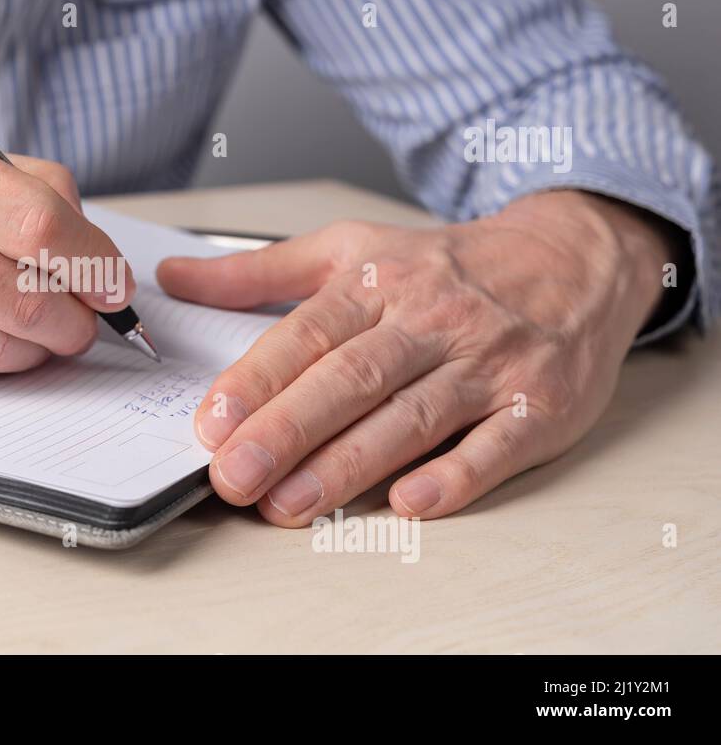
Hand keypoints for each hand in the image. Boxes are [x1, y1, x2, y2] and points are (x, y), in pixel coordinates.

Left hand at [157, 191, 675, 523]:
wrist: (574, 259)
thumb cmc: (448, 266)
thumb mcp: (352, 247)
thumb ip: (260, 272)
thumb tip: (177, 278)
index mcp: (380, 282)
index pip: (309, 332)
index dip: (258, 378)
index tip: (213, 420)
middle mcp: (432, 321)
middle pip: (351, 379)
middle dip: (287, 431)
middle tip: (234, 476)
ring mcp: (488, 365)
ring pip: (411, 418)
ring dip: (348, 466)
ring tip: (290, 505)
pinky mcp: (540, 406)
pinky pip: (496, 446)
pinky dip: (455, 475)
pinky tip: (410, 502)